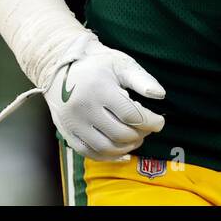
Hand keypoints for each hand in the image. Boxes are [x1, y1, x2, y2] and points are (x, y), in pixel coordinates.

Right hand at [42, 32, 166, 160]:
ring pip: (105, 147)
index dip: (150, 122)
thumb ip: (142, 79)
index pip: (131, 115)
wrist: (59, 66)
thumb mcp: (121, 64)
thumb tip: (161, 95)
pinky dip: (108, 157)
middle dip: (140, 135)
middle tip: (147, 129)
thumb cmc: (97, 63)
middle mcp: (84, 108)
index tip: (160, 122)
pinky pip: (89, 153)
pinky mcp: (66, 132)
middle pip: (119, 133)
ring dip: (126, 148)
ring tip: (136, 139)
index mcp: (100, 89)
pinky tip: (122, 154)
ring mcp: (73, 123)